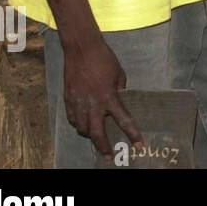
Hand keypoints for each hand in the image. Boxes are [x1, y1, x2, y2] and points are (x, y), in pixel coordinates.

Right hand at [62, 36, 142, 159]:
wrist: (82, 49)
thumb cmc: (104, 59)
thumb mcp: (120, 75)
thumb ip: (120, 90)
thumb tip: (120, 101)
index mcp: (109, 98)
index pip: (124, 121)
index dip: (133, 134)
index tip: (139, 145)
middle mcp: (93, 104)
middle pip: (97, 133)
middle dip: (103, 147)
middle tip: (109, 156)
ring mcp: (78, 103)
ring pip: (82, 128)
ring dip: (90, 134)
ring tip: (96, 137)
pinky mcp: (68, 99)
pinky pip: (72, 118)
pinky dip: (78, 123)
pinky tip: (82, 123)